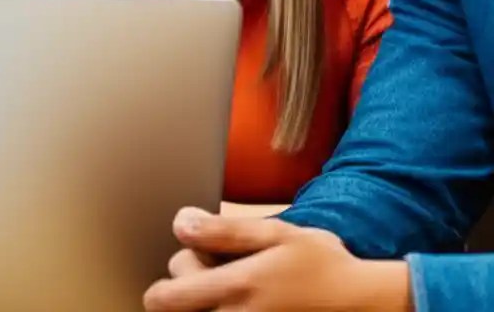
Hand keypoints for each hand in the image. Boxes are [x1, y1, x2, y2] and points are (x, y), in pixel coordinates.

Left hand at [143, 208, 413, 310]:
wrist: (365, 305)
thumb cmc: (324, 266)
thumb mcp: (278, 234)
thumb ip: (224, 230)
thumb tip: (180, 224)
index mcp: (235, 289)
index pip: (162, 297)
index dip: (174, 275)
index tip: (201, 262)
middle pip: (173, 311)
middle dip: (186, 291)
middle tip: (222, 277)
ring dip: (203, 304)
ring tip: (238, 293)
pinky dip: (221, 310)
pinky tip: (249, 302)